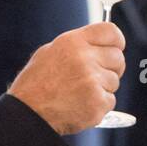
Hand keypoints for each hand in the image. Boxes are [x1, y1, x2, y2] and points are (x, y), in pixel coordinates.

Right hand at [8, 22, 125, 134]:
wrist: (28, 113)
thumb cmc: (37, 84)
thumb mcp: (51, 52)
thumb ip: (78, 45)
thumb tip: (101, 44)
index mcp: (73, 42)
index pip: (110, 31)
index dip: (117, 41)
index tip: (117, 47)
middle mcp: (85, 59)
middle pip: (118, 58)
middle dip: (111, 67)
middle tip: (94, 76)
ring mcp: (92, 81)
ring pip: (114, 81)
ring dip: (102, 88)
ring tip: (79, 92)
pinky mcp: (97, 102)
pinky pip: (110, 100)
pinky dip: (99, 104)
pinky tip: (81, 104)